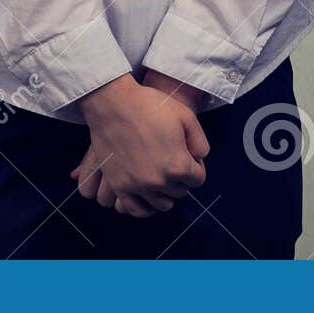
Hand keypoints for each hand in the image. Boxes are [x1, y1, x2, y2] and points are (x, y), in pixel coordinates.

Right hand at [70, 75, 208, 216]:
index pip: (198, 179)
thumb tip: (199, 159)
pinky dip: (144, 207)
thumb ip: (200, 142)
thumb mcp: (186, 116)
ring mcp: (137, 186)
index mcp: (178, 164)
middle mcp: (159, 180)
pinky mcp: (119, 186)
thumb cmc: (149, 105)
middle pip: (180, 192)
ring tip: (161, 177)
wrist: (113, 103)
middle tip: (173, 162)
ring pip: (161, 204)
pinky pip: (135, 209)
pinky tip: (147, 195)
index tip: (188, 156)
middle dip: (181, 179)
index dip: (196, 166)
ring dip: (165, 193)